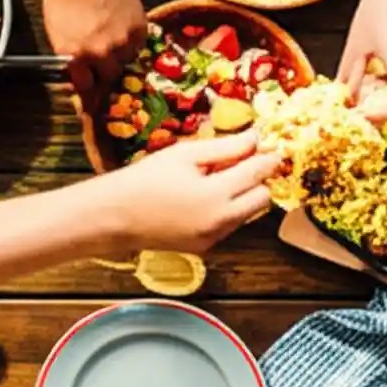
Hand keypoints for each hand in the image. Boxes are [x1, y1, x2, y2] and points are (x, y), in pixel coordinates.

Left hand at [44, 0, 145, 102]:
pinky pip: (138, 44)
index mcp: (74, 55)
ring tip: (111, 37)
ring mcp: (122, 41)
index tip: (90, 90)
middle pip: (108, 77)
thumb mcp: (56, 30)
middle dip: (104, 71)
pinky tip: (121, 27)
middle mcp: (99, 53)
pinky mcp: (139, 28)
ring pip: (125, 60)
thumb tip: (77, 69)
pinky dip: (131, 40)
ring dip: (119, 54)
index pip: (85, 87)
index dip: (87, 87)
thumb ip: (69, 54)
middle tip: (101, 61)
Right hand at [89, 131, 279, 253]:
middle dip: (258, 179)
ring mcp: (215, 238)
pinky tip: (205, 198)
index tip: (272, 147)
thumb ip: (226, 147)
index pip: (258, 172)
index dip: (268, 157)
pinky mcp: (207, 247)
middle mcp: (221, 221)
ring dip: (244, 195)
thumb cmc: (147, 178)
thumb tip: (256, 138)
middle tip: (243, 162)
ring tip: (217, 179)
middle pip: (263, 198)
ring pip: (249, 213)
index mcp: (216, 195)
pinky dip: (228, 210)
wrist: (114, 216)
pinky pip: (231, 224)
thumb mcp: (186, 154)